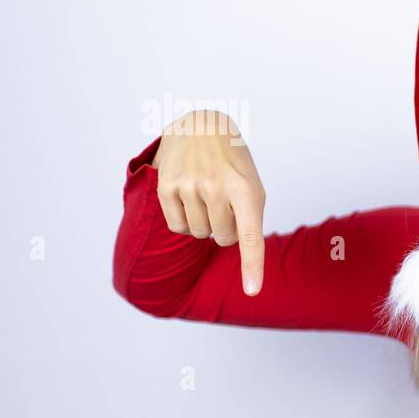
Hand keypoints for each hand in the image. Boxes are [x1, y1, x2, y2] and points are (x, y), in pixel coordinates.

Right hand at [151, 110, 266, 295]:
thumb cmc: (233, 164)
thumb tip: (235, 251)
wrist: (201, 127)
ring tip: (207, 195)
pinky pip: (178, 227)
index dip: (252, 265)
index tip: (253, 291)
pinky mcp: (165, 187)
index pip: (249, 235)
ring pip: (199, 234)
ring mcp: (188, 186)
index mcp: (246, 189)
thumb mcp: (252, 186)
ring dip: (205, 224)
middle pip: (222, 239)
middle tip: (225, 201)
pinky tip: (190, 200)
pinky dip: (186, 222)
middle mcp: (216, 187)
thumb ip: (249, 221)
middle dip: (226, 228)